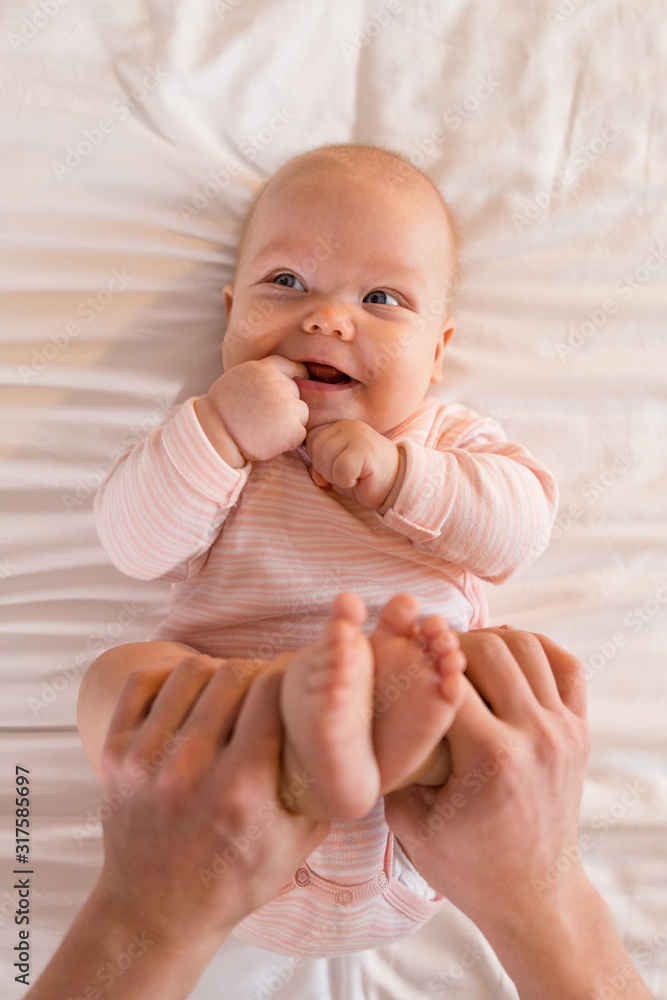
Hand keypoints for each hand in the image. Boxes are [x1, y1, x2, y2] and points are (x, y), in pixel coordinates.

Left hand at [96, 654, 328, 952]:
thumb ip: (323, 783)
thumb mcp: (298, 841)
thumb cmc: (236, 878)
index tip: (298, 676)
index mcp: (241, 790)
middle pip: (232, 674)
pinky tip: (188, 694)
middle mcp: (190, 770)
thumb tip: (349, 726)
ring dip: (216, 672)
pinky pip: (142, 681)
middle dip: (257, 671)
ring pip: (189, 671)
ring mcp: (146, 760)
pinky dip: (169, 677)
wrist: (157, 913)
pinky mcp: (115, 755)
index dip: (291, 673)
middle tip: (266, 685)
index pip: (270, 691)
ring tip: (228, 691)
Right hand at [198, 356, 308, 462]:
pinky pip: (300, 434)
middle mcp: (278, 384)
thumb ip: (260, 376)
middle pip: (297, 392)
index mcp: (263, 369)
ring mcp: (287, 406)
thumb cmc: (221, 412)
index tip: (293, 388)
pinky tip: (268, 441)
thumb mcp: (237, 380)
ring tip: (265, 430)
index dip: (296, 377)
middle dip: (287, 405)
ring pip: (301, 413)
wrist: (215, 437)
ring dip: (289, 423)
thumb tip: (277, 376)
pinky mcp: (292, 428)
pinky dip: (288, 441)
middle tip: (266, 418)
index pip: (293, 367)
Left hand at [306, 420, 402, 508]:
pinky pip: (341, 469)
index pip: (312, 438)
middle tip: (347, 474)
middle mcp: (348, 425)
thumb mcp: (337, 472)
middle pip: (316, 447)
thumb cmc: (365, 477)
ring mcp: (358, 435)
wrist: (396, 483)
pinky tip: (360, 479)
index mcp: (339, 426)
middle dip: (326, 469)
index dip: (319, 458)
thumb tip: (315, 477)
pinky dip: (346, 480)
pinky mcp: (366, 449)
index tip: (338, 467)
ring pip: (326, 457)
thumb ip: (320, 467)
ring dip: (336, 476)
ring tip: (354, 476)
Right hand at [383, 630, 655, 999]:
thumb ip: (394, 766)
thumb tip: (376, 712)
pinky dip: (537, 648)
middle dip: (450, 643)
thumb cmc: (468, 866)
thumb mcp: (411, 825)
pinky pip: (566, 666)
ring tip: (462, 654)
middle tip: (427, 654)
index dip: (417, 664)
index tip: (400, 662)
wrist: (534, 895)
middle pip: (489, 650)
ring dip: (489, 641)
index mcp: (491, 759)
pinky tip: (507, 655)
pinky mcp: (580, 731)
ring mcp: (563, 731)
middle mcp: (534, 736)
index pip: (448, 681)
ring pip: (527, 647)